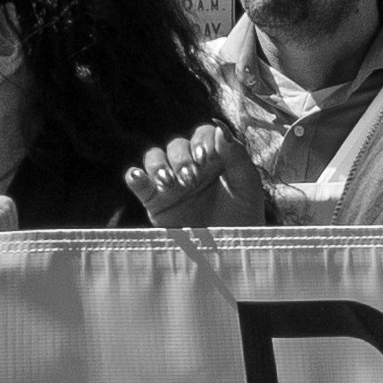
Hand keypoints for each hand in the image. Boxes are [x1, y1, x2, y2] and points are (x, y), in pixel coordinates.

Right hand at [132, 124, 269, 228]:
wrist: (229, 252)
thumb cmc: (244, 219)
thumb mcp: (247, 187)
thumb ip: (237, 157)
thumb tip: (222, 129)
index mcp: (215, 159)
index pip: (203, 134)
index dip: (201, 140)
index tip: (205, 158)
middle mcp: (191, 166)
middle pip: (177, 145)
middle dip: (182, 158)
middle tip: (191, 180)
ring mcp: (171, 183)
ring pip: (155, 158)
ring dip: (159, 165)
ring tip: (169, 183)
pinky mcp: (154, 201)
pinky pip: (138, 182)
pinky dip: (134, 176)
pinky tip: (138, 177)